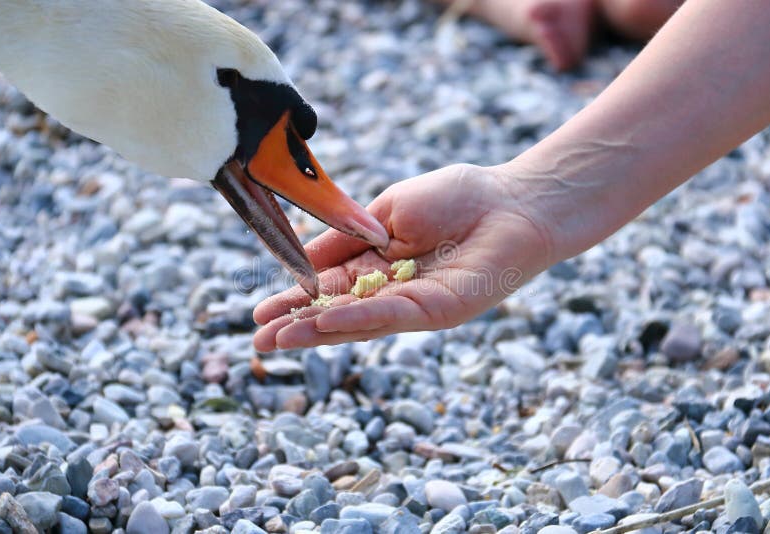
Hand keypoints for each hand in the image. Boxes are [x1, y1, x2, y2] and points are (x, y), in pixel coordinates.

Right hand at [252, 163, 552, 349]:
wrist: (511, 200)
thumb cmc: (456, 198)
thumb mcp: (386, 212)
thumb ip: (346, 237)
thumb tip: (302, 257)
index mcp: (377, 264)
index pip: (328, 288)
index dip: (294, 300)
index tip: (258, 312)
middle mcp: (391, 291)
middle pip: (337, 313)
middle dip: (297, 326)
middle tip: (257, 340)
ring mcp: (414, 305)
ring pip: (358, 322)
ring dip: (317, 331)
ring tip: (277, 339)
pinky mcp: (438, 311)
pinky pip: (390, 315)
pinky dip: (355, 319)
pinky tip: (322, 325)